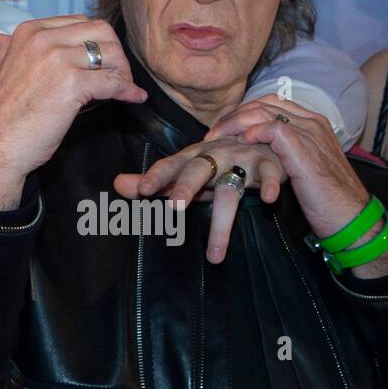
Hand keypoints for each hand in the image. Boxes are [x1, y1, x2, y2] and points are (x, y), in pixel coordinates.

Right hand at [0, 17, 147, 209]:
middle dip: (115, 51)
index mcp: (28, 32)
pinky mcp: (71, 83)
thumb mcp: (4, 70)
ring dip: (123, 71)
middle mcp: (42, 39)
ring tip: (124, 87)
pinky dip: (127, 90)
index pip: (79, 22)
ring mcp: (56, 59)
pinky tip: (132, 97)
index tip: (103, 59)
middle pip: (100, 31)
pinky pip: (112, 81)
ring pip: (110, 53)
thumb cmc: (5, 113)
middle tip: (118, 73)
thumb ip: (12, 50)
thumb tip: (4, 38)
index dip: (97, 41)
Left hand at [113, 135, 286, 263]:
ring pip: (232, 186)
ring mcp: (242, 158)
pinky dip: (270, 184)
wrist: (262, 136)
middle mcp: (215, 155)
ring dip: (223, 218)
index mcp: (193, 157)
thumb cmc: (220, 161)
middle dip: (186, 186)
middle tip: (174, 207)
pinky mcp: (268, 164)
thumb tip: (117, 184)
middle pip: (198, 169)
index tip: (142, 191)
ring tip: (215, 253)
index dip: (156, 176)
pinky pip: (270, 173)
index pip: (170, 165)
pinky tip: (268, 199)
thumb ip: (156, 180)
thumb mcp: (189, 170)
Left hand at [206, 96, 387, 277]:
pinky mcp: (303, 149)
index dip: (244, 111)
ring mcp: (310, 133)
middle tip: (213, 131)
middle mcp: (312, 122)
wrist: (350, 217)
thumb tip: (255, 147)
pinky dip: (252, 133)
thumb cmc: (325, 198)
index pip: (272, 102)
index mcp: (314, 123)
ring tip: (217, 137)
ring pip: (264, 111)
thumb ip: (286, 150)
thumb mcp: (304, 166)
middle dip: (234, 114)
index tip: (224, 126)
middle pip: (264, 103)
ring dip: (235, 122)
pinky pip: (272, 128)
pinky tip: (240, 144)